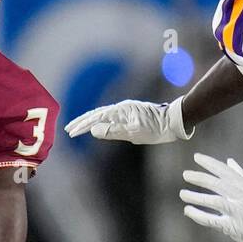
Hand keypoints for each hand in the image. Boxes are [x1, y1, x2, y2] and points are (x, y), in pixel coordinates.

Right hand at [64, 98, 191, 143]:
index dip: (82, 126)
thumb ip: (113, 131)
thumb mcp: (134, 133)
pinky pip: (110, 117)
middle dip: (82, 122)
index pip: (96, 118)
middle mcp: (121, 108)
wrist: (174, 121)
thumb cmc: (156, 128)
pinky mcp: (131, 115)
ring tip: (79, 127)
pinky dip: (100, 121)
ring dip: (90, 121)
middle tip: (68, 129)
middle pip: (96, 114)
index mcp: (120, 111)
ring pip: (103, 115)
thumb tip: (93, 130)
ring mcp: (126, 111)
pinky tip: (99, 125)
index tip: (71, 133)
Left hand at [180, 153, 242, 241]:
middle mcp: (242, 198)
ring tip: (183, 193)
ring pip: (215, 201)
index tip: (197, 157)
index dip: (211, 163)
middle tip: (186, 174)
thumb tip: (230, 161)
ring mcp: (238, 212)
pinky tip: (188, 211)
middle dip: (200, 178)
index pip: (227, 172)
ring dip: (197, 197)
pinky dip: (199, 215)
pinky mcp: (233, 227)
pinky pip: (213, 220)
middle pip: (219, 184)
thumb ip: (241, 176)